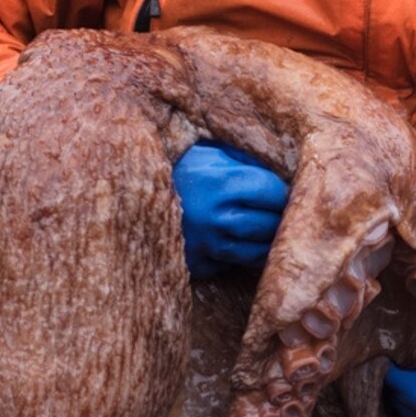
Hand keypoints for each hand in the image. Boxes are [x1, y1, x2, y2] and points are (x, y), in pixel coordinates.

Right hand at [173, 142, 288, 274]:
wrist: (132, 193)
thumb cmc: (178, 167)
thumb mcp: (211, 151)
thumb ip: (246, 160)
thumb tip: (283, 174)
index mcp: (221, 184)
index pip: (273, 193)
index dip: (282, 191)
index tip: (282, 189)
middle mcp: (215, 218)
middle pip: (270, 225)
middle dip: (279, 217)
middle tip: (280, 210)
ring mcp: (206, 246)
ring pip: (257, 253)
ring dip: (267, 241)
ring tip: (266, 228)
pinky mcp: (198, 265)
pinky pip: (232, 264)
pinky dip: (239, 254)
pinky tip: (237, 240)